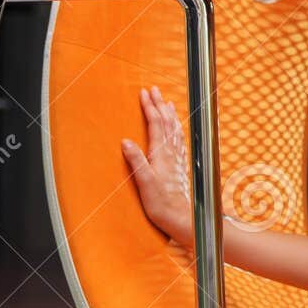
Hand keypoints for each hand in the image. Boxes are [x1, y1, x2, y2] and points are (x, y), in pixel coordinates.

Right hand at [121, 86, 192, 244]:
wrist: (181, 217)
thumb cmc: (162, 203)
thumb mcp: (144, 182)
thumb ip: (136, 161)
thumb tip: (126, 142)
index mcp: (161, 154)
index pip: (155, 124)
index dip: (149, 107)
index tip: (144, 93)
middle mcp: (171, 153)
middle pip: (166, 122)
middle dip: (159, 104)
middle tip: (154, 90)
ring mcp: (177, 159)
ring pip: (175, 129)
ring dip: (170, 114)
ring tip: (167, 102)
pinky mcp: (180, 167)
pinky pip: (179, 140)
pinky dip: (177, 129)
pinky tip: (177, 129)